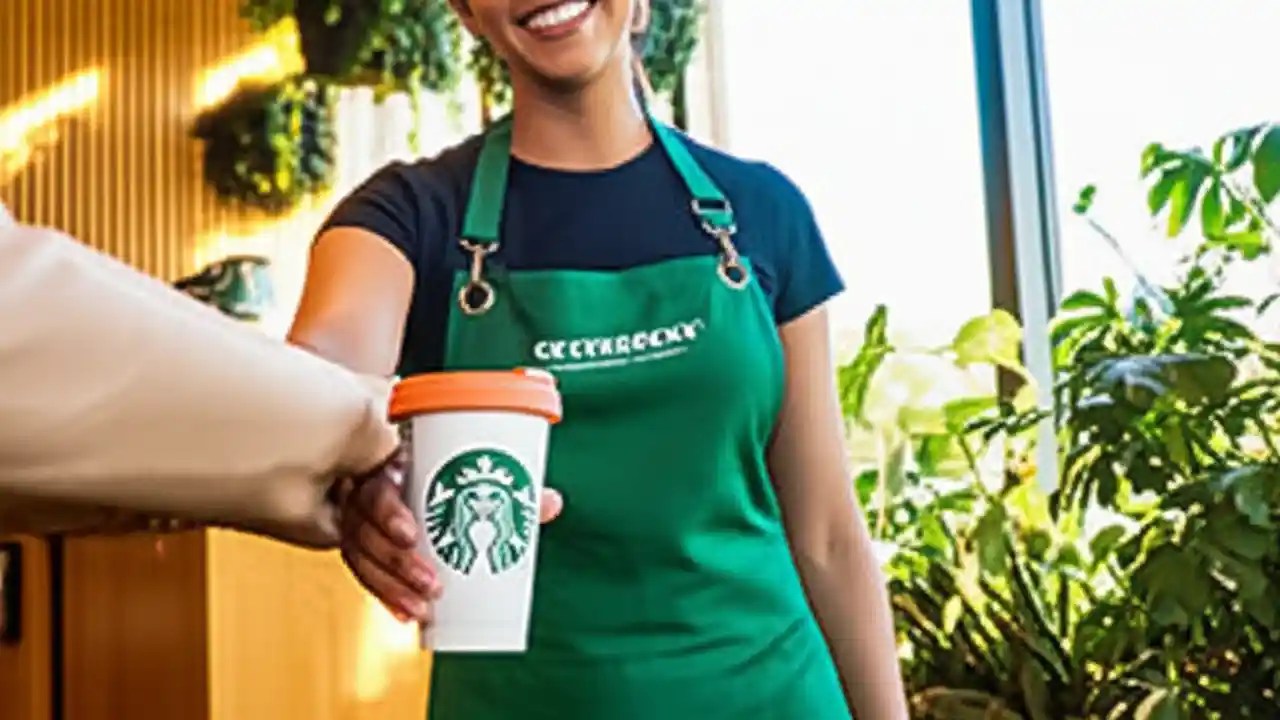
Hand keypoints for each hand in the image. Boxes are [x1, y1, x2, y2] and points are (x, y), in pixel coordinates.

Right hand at [338, 447, 563, 621]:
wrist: (408, 473)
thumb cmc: (442, 474)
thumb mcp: (467, 478)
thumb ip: (505, 491)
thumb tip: (551, 502)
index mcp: (388, 472)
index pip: (377, 493)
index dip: (390, 515)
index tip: (412, 536)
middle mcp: (365, 499)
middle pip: (365, 533)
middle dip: (398, 564)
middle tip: (433, 586)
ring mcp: (359, 526)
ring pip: (362, 559)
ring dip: (391, 588)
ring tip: (423, 609)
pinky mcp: (363, 550)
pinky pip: (365, 577)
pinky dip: (386, 598)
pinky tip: (407, 616)